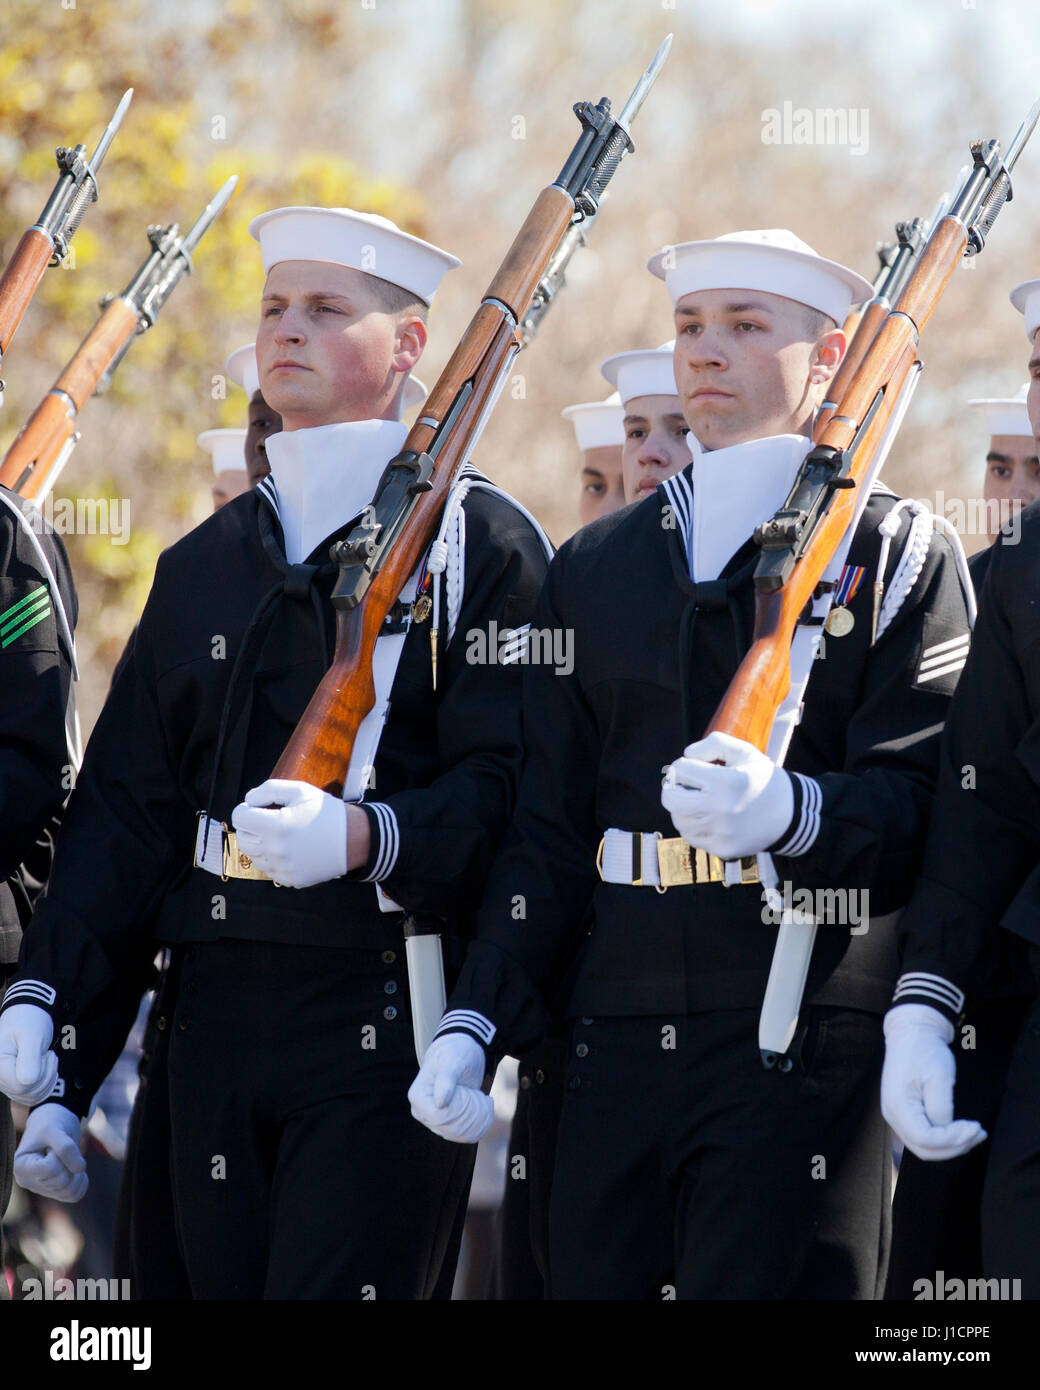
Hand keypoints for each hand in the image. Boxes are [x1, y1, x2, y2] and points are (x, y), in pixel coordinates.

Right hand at [0, 1003, 57, 1106]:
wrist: (29, 1014)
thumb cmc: (29, 1020)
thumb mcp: (32, 1035)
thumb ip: (29, 1058)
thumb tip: (27, 1082)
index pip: (21, 1085)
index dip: (40, 1074)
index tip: (45, 1054)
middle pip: (28, 1093)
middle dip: (46, 1075)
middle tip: (49, 1055)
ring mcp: (6, 1083)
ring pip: (32, 1097)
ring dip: (48, 1079)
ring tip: (46, 1058)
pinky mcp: (15, 1085)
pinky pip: (33, 1096)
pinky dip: (46, 1084)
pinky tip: (46, 1068)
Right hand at [13, 1104, 87, 1201]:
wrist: (54, 1121)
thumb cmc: (50, 1123)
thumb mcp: (55, 1129)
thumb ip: (66, 1148)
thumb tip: (80, 1170)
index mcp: (21, 1166)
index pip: (50, 1169)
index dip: (59, 1155)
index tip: (52, 1144)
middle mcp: (28, 1181)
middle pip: (61, 1182)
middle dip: (69, 1163)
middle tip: (62, 1148)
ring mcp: (41, 1188)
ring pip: (68, 1191)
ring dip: (76, 1173)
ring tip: (69, 1157)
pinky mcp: (54, 1191)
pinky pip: (74, 1195)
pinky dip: (81, 1182)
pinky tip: (76, 1167)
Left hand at [232, 779, 346, 888]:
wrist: (353, 839)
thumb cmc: (326, 812)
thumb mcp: (300, 790)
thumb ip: (268, 790)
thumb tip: (248, 801)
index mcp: (276, 826)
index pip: (239, 818)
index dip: (246, 809)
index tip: (258, 807)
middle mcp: (275, 851)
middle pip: (243, 839)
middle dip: (251, 827)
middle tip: (269, 820)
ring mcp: (282, 868)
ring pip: (254, 856)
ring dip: (261, 843)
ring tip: (281, 834)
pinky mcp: (290, 879)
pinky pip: (269, 869)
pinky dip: (273, 858)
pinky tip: (290, 848)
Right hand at [408, 1033, 494, 1143]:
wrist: (463, 1052)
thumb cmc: (456, 1052)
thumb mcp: (453, 1061)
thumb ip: (446, 1080)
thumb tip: (440, 1103)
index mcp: (418, 1096)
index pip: (438, 1117)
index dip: (459, 1111)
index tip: (474, 1097)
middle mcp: (422, 1110)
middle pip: (448, 1128)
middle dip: (470, 1116)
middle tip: (483, 1098)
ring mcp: (433, 1119)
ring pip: (456, 1133)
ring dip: (474, 1120)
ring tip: (482, 1100)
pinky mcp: (445, 1123)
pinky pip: (461, 1133)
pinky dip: (475, 1125)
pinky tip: (482, 1108)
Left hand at [661, 731, 793, 858]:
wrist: (790, 815)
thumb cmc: (762, 779)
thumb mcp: (745, 751)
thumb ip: (713, 743)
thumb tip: (686, 755)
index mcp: (726, 782)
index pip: (680, 770)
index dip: (684, 764)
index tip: (695, 766)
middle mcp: (721, 810)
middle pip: (670, 798)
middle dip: (674, 787)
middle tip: (686, 784)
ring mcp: (721, 834)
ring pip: (679, 820)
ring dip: (683, 807)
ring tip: (701, 800)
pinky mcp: (722, 850)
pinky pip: (692, 837)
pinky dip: (695, 825)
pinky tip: (710, 817)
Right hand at [881, 1003, 986, 1160]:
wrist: (911, 1033)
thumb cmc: (924, 1050)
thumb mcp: (938, 1076)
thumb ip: (941, 1109)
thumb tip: (947, 1131)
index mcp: (898, 1106)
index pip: (925, 1140)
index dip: (953, 1140)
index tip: (975, 1126)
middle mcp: (893, 1115)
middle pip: (924, 1149)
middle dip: (955, 1147)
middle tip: (979, 1134)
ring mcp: (896, 1116)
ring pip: (924, 1147)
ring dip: (951, 1146)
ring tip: (975, 1133)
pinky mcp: (904, 1113)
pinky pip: (923, 1137)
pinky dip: (944, 1139)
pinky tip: (960, 1130)